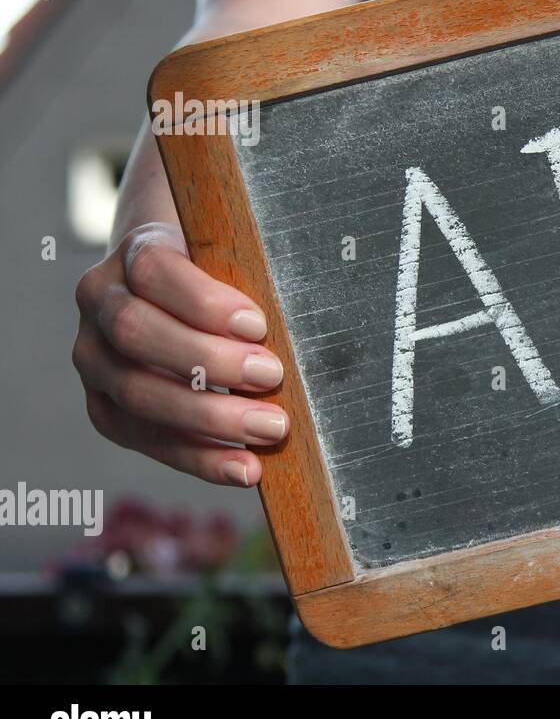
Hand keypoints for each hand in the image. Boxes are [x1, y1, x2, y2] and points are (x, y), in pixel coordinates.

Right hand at [73, 222, 287, 485]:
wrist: (172, 288)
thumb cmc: (222, 272)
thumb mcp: (235, 254)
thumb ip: (253, 271)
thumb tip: (306, 313)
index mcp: (134, 251)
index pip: (153, 270)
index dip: (203, 301)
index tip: (257, 325)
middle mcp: (101, 302)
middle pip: (136, 333)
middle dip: (208, 361)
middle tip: (272, 376)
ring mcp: (94, 356)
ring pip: (135, 392)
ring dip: (208, 417)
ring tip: (269, 428)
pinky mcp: (104, 405)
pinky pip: (144, 438)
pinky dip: (199, 457)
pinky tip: (244, 468)